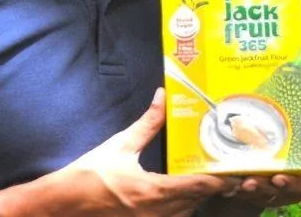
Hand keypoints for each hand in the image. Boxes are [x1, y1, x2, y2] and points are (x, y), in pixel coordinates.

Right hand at [45, 88, 240, 216]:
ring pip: (186, 214)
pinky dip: (182, 209)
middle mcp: (155, 212)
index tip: (237, 172)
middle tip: (231, 173)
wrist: (63, 203)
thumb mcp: (120, 145)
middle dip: (214, 189)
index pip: (197, 187)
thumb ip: (147, 123)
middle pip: (197, 202)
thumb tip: (162, 97)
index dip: (220, 181)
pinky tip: (184, 197)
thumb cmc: (90, 174)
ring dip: (199, 199)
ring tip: (212, 183)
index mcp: (152, 191)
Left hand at [231, 47, 300, 208]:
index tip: (281, 177)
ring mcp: (276, 191)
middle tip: (254, 181)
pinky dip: (239, 194)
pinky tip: (227, 186)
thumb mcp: (289, 106)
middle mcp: (295, 178)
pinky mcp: (257, 197)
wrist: (258, 148)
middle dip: (271, 188)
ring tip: (240, 183)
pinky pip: (250, 200)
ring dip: (254, 192)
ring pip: (267, 197)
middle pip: (288, 190)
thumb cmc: (280, 128)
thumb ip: (299, 82)